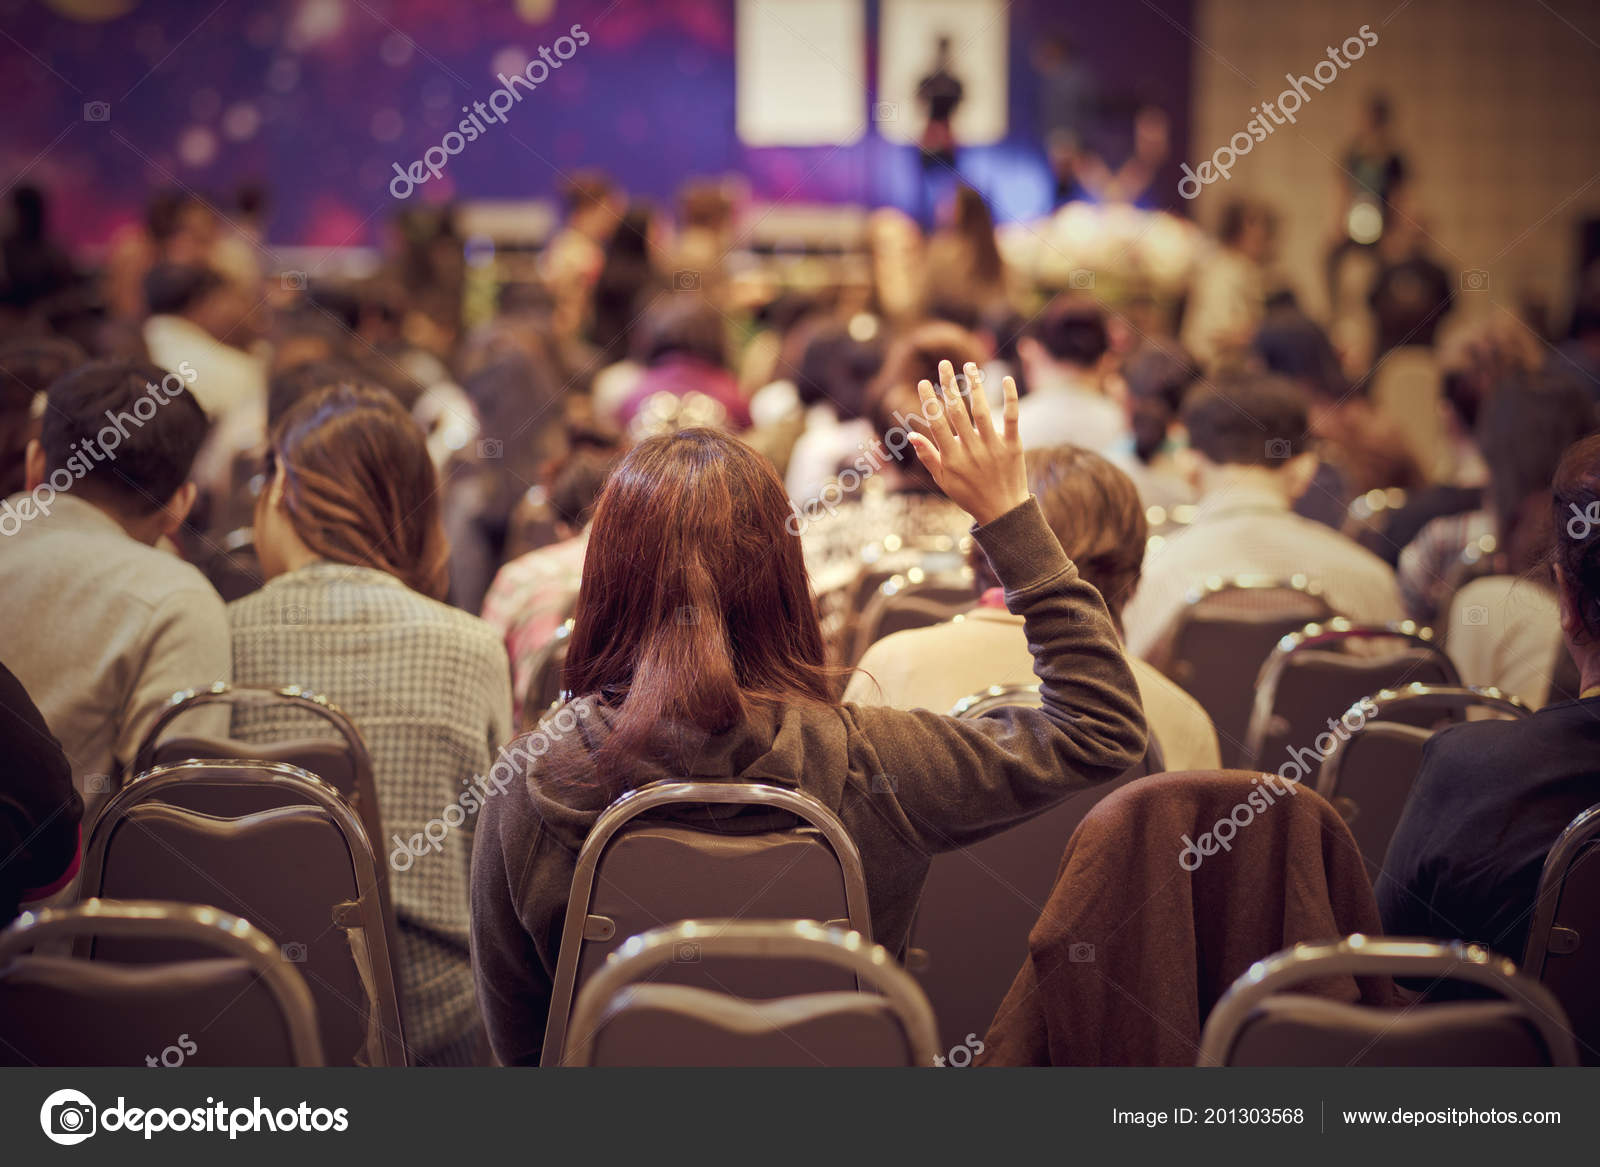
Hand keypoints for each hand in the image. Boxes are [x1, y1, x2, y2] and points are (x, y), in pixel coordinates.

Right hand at [907, 360, 1028, 526]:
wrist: (1003, 511)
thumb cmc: (968, 495)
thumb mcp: (943, 480)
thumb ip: (928, 456)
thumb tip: (911, 434)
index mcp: (952, 458)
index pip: (937, 424)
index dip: (930, 401)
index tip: (924, 382)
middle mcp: (971, 450)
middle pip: (958, 412)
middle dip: (950, 385)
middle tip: (944, 363)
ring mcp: (993, 447)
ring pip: (982, 411)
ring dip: (975, 386)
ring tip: (969, 365)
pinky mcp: (1013, 446)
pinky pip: (1012, 418)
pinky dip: (1010, 398)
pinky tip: (1006, 379)